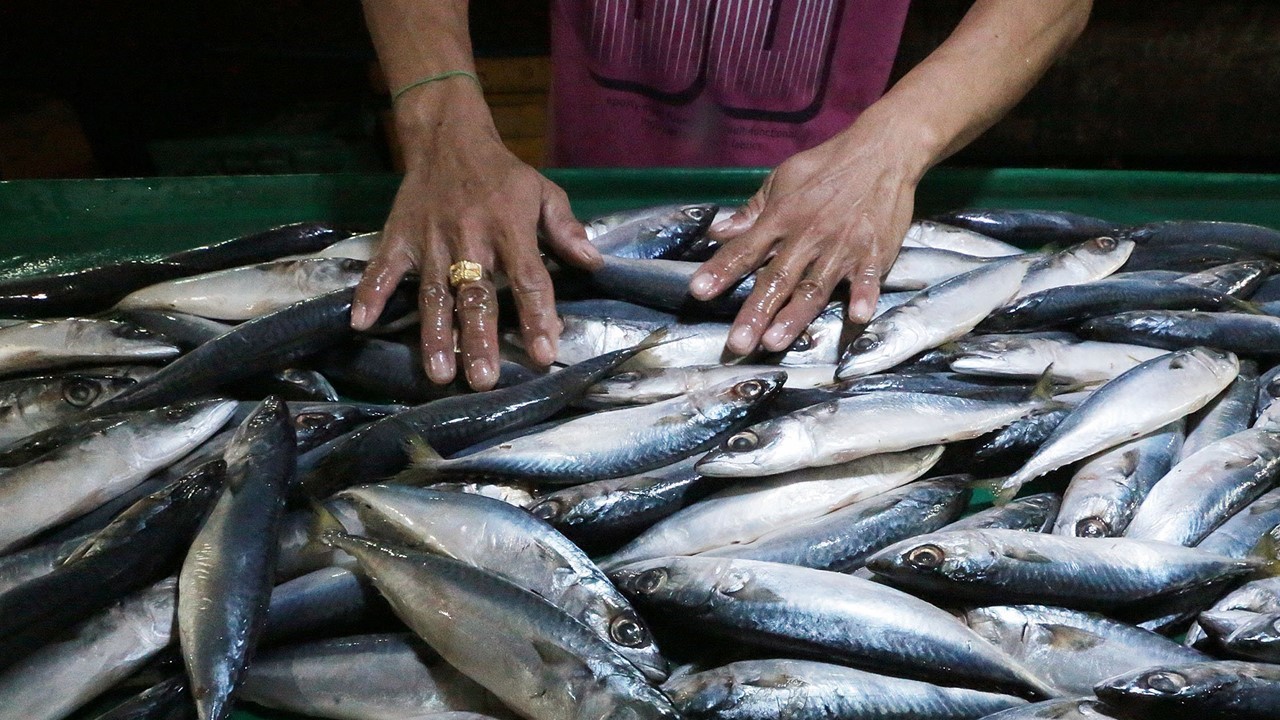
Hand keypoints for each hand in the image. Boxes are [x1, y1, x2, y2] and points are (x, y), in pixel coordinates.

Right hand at [351, 88, 601, 389]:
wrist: (447, 136)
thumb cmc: (501, 174)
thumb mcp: (542, 191)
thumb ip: (565, 228)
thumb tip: (594, 262)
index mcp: (509, 227)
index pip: (528, 278)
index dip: (537, 316)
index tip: (543, 352)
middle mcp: (469, 237)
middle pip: (476, 295)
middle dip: (480, 339)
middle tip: (484, 379)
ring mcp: (430, 240)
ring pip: (433, 293)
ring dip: (435, 334)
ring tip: (439, 373)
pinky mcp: (399, 237)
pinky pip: (383, 268)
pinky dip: (370, 294)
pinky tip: (361, 324)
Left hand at [689, 123, 927, 355]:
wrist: (882, 150)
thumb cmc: (827, 167)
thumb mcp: (783, 179)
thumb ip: (752, 211)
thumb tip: (718, 231)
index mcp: (782, 217)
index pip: (745, 249)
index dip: (722, 270)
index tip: (699, 291)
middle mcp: (808, 236)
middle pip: (776, 279)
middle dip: (755, 312)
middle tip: (738, 344)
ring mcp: (842, 247)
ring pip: (814, 288)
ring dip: (794, 316)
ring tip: (774, 342)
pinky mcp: (874, 252)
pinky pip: (868, 278)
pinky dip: (864, 295)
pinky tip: (857, 316)